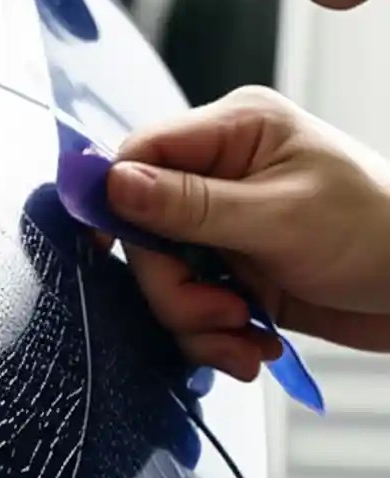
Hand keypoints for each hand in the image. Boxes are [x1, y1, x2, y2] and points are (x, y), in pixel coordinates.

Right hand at [107, 87, 389, 379]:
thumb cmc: (381, 235)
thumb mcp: (280, 219)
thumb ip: (189, 205)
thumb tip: (114, 184)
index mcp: (234, 131)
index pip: (140, 154)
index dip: (117, 203)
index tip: (114, 250)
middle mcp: (220, 173)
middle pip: (143, 229)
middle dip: (172, 285)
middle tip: (214, 315)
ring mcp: (225, 224)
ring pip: (163, 274)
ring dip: (195, 320)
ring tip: (243, 338)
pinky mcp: (234, 269)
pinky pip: (192, 303)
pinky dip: (213, 335)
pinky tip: (252, 346)